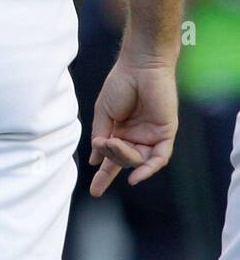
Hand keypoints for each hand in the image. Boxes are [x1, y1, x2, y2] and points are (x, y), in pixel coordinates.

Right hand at [88, 54, 177, 195]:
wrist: (140, 67)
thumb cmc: (119, 85)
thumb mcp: (103, 113)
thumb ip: (101, 135)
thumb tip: (96, 158)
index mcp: (119, 131)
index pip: (112, 158)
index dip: (103, 174)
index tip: (95, 191)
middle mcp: (136, 136)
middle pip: (123, 160)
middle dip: (112, 157)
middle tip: (104, 143)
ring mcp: (150, 136)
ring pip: (137, 160)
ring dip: (124, 157)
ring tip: (113, 141)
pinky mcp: (165, 133)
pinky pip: (158, 158)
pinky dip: (147, 169)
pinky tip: (135, 177)